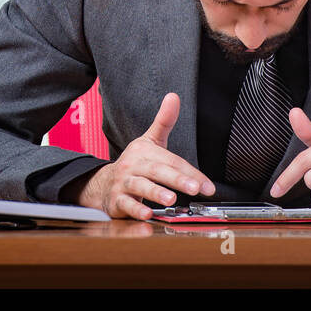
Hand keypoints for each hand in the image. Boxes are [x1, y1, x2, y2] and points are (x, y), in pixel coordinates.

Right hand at [77, 93, 215, 218]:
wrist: (104, 183)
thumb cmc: (134, 164)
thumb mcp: (149, 141)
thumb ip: (164, 121)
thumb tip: (173, 96)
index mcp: (144, 151)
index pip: (170, 160)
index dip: (189, 172)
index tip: (207, 186)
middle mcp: (133, 165)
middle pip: (157, 171)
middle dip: (176, 179)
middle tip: (194, 188)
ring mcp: (124, 183)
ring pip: (140, 186)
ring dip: (155, 193)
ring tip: (171, 199)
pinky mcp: (117, 200)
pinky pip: (126, 205)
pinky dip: (136, 210)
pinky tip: (147, 214)